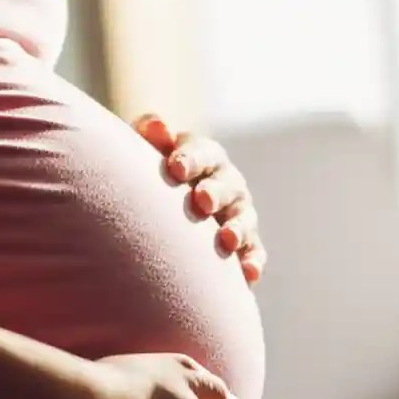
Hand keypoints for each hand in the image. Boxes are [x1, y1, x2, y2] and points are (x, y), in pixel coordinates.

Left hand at [134, 114, 267, 285]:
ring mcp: (237, 214)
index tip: (175, 167)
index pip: (201, 151)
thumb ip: (147, 137)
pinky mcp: (244, 245)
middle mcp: (225, 182)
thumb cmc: (150, 180)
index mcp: (202, 157)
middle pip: (226, 183)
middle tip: (202, 200)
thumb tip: (155, 125)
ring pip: (244, 218)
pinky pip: (253, 252)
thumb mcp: (144, 156)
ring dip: (238, 227)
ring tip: (228, 239)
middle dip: (216, 191)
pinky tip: (247, 273)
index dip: (190, 157)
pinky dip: (252, 261)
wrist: (164, 215)